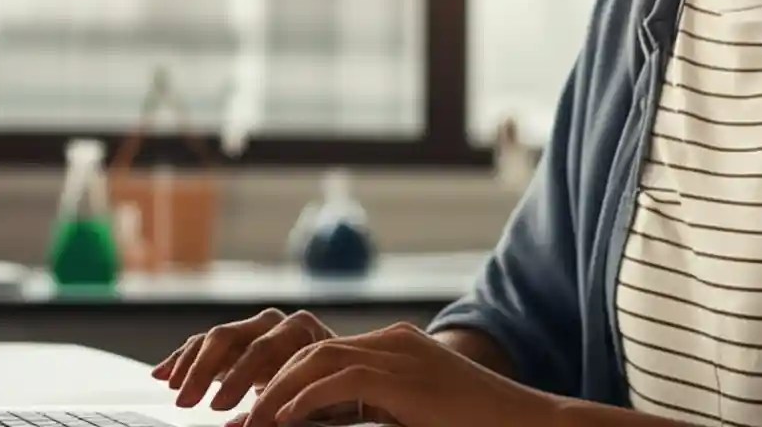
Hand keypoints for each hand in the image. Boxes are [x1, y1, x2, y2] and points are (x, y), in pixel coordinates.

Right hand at [151, 308, 336, 409]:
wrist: (338, 372)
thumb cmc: (330, 389)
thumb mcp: (312, 400)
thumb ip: (279, 412)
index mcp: (299, 329)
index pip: (262, 349)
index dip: (239, 380)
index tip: (219, 410)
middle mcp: (273, 321)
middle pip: (229, 336)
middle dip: (205, 372)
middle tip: (188, 402)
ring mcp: (251, 327)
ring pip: (212, 339)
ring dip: (189, 367)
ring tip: (175, 392)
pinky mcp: (235, 340)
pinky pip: (202, 344)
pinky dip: (182, 359)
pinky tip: (161, 375)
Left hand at [225, 322, 553, 426]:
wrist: (531, 425)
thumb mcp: (412, 417)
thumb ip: (372, 413)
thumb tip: (323, 423)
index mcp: (394, 348)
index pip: (321, 353)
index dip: (281, 378)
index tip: (249, 406)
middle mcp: (392, 342)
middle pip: (310, 350)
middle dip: (265, 380)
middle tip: (230, 412)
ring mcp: (399, 353)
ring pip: (315, 360)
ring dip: (273, 393)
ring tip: (244, 422)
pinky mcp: (404, 376)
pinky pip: (338, 380)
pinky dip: (301, 400)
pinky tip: (277, 420)